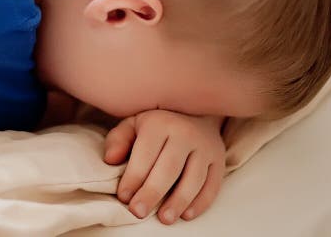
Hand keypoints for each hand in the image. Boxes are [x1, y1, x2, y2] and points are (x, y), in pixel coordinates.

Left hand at [104, 109, 225, 224]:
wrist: (195, 113)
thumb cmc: (157, 125)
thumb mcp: (133, 124)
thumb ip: (119, 140)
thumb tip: (110, 160)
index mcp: (160, 124)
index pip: (145, 155)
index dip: (133, 178)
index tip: (123, 197)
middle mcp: (185, 133)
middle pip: (168, 169)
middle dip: (152, 193)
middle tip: (138, 212)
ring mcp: (205, 147)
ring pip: (193, 179)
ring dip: (178, 201)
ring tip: (164, 218)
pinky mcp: (219, 160)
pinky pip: (212, 185)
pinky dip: (201, 203)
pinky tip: (186, 215)